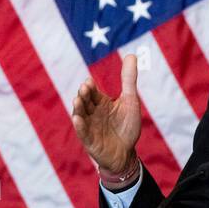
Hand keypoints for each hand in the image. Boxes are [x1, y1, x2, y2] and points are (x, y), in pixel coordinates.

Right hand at [71, 55, 142, 174]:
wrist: (126, 153)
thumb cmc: (127, 126)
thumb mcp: (130, 100)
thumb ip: (128, 79)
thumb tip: (131, 54)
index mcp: (100, 102)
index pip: (92, 92)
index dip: (90, 87)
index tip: (89, 82)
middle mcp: (92, 113)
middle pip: (85, 101)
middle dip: (84, 95)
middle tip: (85, 88)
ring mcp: (89, 126)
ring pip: (81, 114)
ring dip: (78, 107)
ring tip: (77, 100)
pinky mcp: (89, 141)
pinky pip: (82, 132)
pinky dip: (79, 125)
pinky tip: (77, 119)